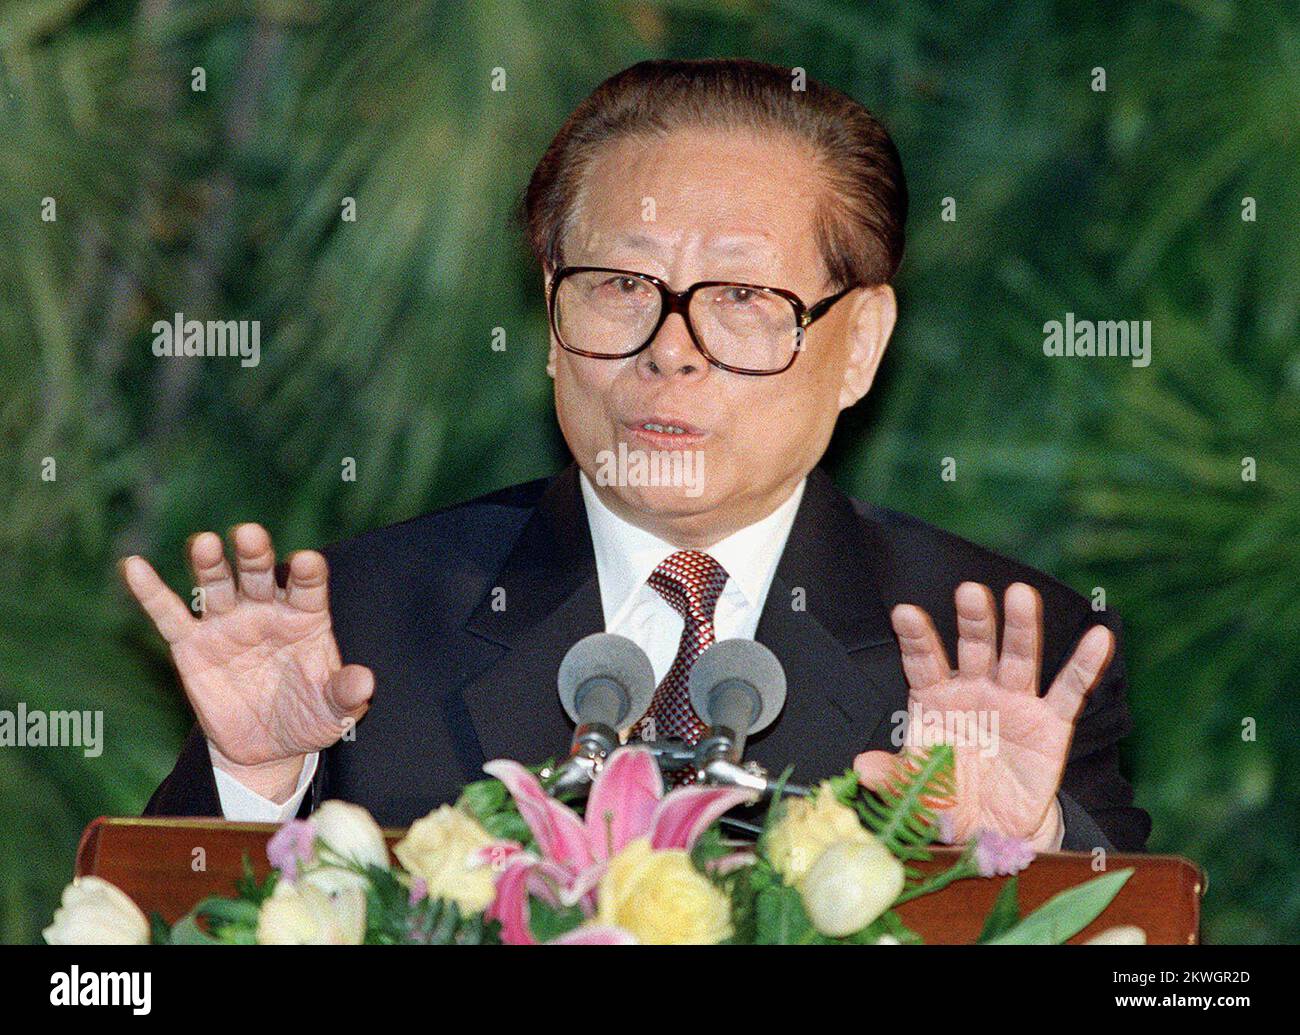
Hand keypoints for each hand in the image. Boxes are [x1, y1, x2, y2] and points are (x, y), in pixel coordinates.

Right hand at [120, 524, 372, 800]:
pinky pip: (169, 615)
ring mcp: (227, 624)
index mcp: (306, 617)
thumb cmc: (309, 717)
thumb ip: (347, 693)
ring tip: (204, 543)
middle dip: (255, 555)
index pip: (309, 586)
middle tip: (250, 535)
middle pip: (261, 574)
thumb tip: (365, 680)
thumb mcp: (335, 712)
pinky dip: (150, 591)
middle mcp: (266, 610)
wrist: (268, 748)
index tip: (307, 561)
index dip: (308, 572)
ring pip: (217, 585)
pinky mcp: (192, 646)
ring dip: (210, 563)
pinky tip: (134, 566)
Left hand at [854, 582, 1114, 848]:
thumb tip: (863, 767)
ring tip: (1020, 595)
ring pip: (1017, 657)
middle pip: (973, 648)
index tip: (904, 612)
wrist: (990, 828)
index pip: (922, 661)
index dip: (915, 637)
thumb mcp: (915, 792)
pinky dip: (1084, 665)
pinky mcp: (1050, 723)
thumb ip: (893, 777)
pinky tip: (1098, 638)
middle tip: (969, 591)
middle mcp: (974, 690)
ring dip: (1020, 627)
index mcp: (934, 699)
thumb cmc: (945, 797)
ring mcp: (1013, 702)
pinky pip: (1068, 691)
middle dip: (972, 620)